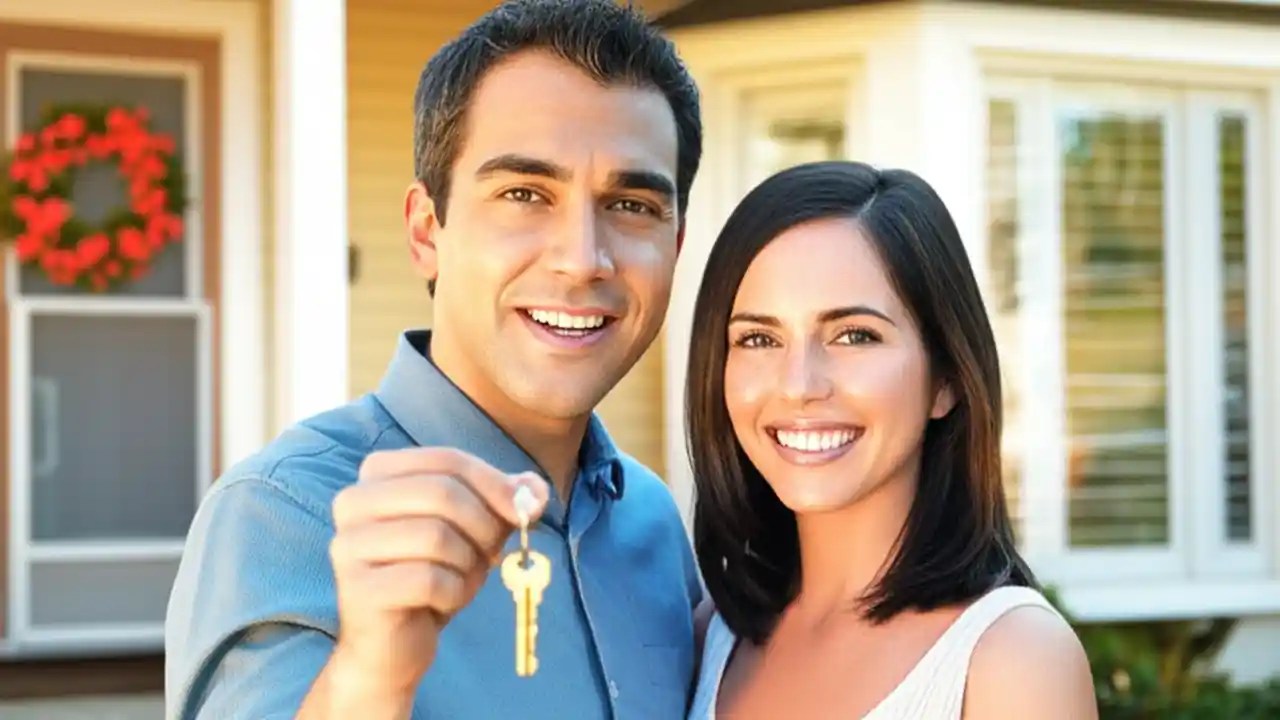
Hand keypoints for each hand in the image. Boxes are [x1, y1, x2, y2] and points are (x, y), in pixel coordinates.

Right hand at [327, 447, 549, 697]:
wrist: (393, 646)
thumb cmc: (433, 575)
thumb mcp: (474, 530)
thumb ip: (505, 502)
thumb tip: (536, 491)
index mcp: (377, 472)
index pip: (447, 459)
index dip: (495, 483)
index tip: (527, 510)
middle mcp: (353, 501)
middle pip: (442, 492)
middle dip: (484, 524)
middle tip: (493, 554)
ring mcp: (348, 544)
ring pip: (436, 536)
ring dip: (468, 563)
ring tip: (462, 579)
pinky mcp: (358, 588)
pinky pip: (428, 580)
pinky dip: (454, 593)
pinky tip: (443, 603)